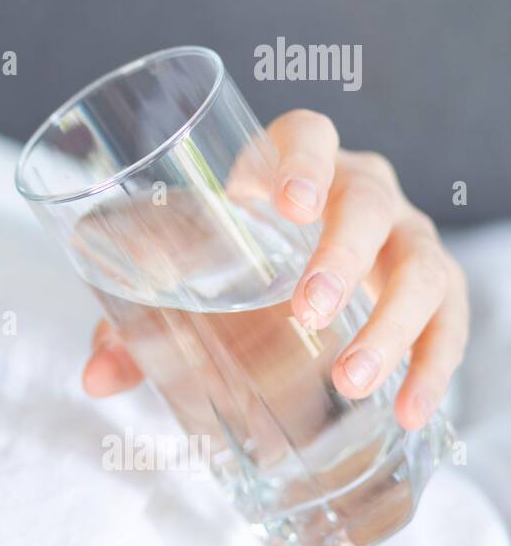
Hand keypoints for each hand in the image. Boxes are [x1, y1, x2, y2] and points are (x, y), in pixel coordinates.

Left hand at [82, 109, 468, 430]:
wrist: (306, 276)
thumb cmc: (232, 265)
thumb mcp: (185, 282)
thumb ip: (132, 322)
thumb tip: (95, 378)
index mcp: (293, 166)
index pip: (307, 135)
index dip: (299, 160)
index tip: (283, 202)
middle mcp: (359, 190)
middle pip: (367, 203)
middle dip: (341, 255)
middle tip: (307, 309)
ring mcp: (403, 236)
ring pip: (418, 264)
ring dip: (390, 324)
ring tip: (350, 379)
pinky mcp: (433, 286)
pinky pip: (450, 319)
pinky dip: (434, 366)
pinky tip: (410, 410)